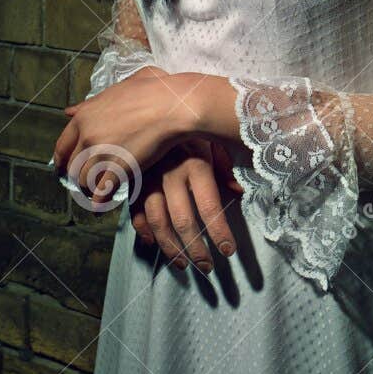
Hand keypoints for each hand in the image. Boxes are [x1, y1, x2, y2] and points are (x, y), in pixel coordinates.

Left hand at [50, 67, 202, 207]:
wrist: (172, 106)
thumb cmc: (152, 91)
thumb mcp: (117, 89)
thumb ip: (90, 102)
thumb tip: (70, 110)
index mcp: (84, 117)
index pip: (62, 145)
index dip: (61, 160)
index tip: (62, 168)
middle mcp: (88, 136)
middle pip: (72, 166)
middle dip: (76, 177)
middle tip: (82, 183)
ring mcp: (102, 154)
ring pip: (85, 180)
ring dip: (89, 189)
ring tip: (95, 193)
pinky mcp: (119, 169)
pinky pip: (102, 191)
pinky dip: (99, 201)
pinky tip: (100, 207)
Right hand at [130, 135, 242, 272]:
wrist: (154, 105)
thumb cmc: (191, 127)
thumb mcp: (213, 140)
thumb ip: (226, 166)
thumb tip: (239, 191)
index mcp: (196, 164)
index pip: (210, 207)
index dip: (220, 233)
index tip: (229, 252)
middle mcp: (172, 174)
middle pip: (183, 220)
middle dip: (196, 249)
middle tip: (207, 268)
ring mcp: (149, 178)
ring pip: (158, 221)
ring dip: (170, 248)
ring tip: (183, 265)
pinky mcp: (134, 179)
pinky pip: (135, 210)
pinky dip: (143, 229)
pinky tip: (153, 243)